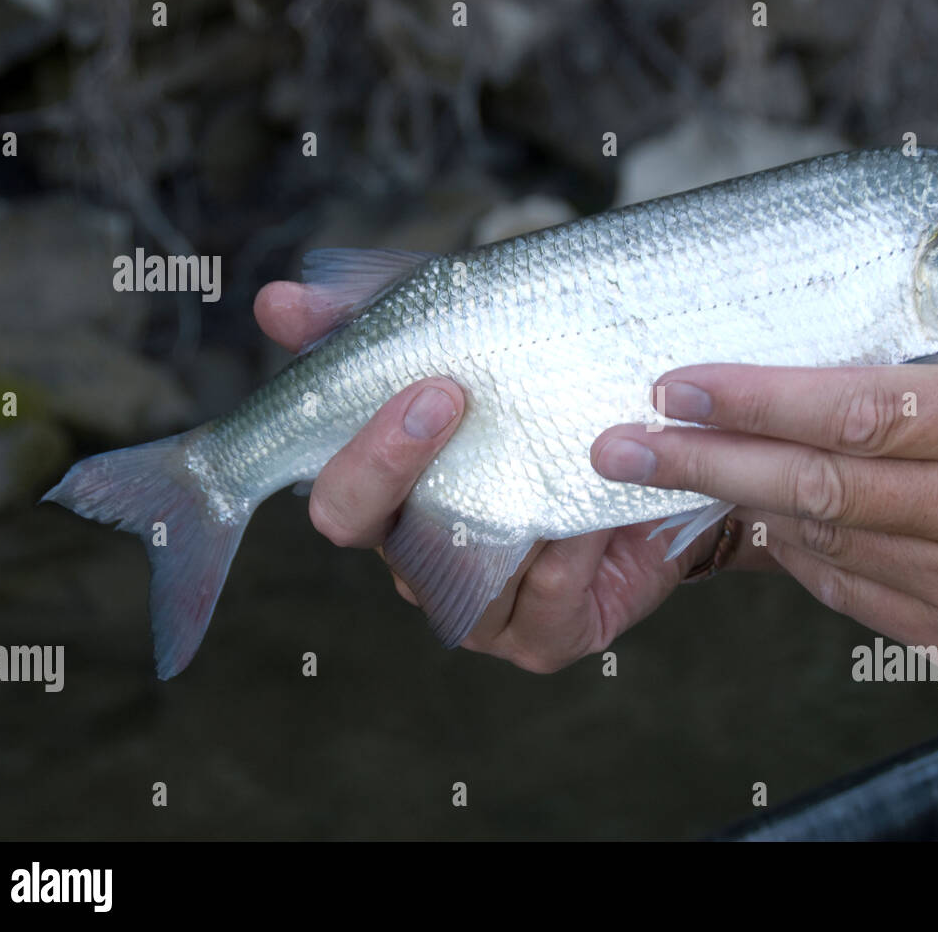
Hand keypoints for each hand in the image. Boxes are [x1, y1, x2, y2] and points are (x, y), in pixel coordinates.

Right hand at [253, 281, 725, 671]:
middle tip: (449, 398)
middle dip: (394, 464)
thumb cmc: (548, 413)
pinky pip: (542, 601)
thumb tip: (278, 302)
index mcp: (392, 499)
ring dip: (509, 506)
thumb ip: (380, 321)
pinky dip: (569, 553)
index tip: (425, 383)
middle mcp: (418, 557)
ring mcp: (476, 605)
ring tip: (566, 447)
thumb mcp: (472, 349)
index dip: (364, 443)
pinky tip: (596, 512)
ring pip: (460, 571)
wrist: (659, 472)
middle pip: (366, 528)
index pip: (335, 489)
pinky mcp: (542, 636)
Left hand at [590, 362, 937, 694]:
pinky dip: (796, 557)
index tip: (681, 385)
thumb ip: (931, 400)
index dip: (758, 398)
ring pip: (823, 541)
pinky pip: (849, 595)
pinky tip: (755, 528)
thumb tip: (807, 397)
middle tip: (621, 445)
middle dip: (706, 462)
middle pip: (819, 482)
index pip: (860, 408)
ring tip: (663, 479)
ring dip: (736, 510)